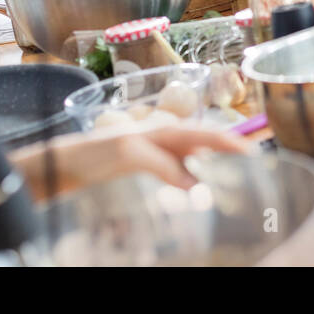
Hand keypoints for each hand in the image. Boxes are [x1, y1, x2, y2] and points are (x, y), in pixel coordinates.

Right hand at [14, 123, 250, 194]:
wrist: (59, 163)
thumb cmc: (103, 165)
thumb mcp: (142, 168)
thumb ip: (169, 168)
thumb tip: (196, 182)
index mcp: (159, 136)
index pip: (199, 135)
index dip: (227, 140)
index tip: (253, 151)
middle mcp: (152, 131)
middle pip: (196, 130)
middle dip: (226, 139)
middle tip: (253, 151)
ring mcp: (137, 138)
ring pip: (180, 137)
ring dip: (209, 143)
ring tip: (235, 152)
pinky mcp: (120, 150)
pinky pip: (151, 158)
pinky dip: (171, 169)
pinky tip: (189, 183)